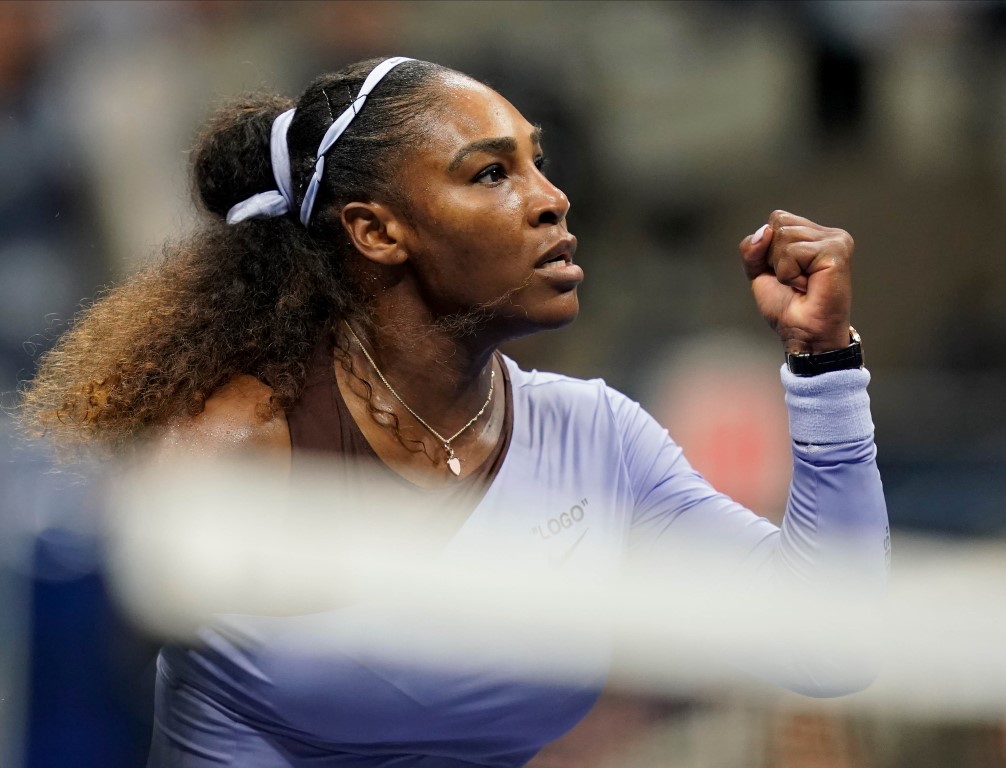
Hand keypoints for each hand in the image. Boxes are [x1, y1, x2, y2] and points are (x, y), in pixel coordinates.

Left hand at [738, 210, 853, 354]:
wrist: (803, 333)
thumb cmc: (787, 307)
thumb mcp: (759, 271)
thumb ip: (752, 248)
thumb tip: (764, 231)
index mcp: (814, 234)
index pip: (777, 219)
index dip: (767, 249)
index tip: (784, 272)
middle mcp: (828, 233)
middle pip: (778, 224)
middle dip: (774, 257)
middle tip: (795, 280)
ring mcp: (835, 240)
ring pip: (784, 237)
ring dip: (783, 268)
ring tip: (802, 283)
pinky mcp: (836, 251)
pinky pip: (792, 252)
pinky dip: (790, 274)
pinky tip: (807, 286)